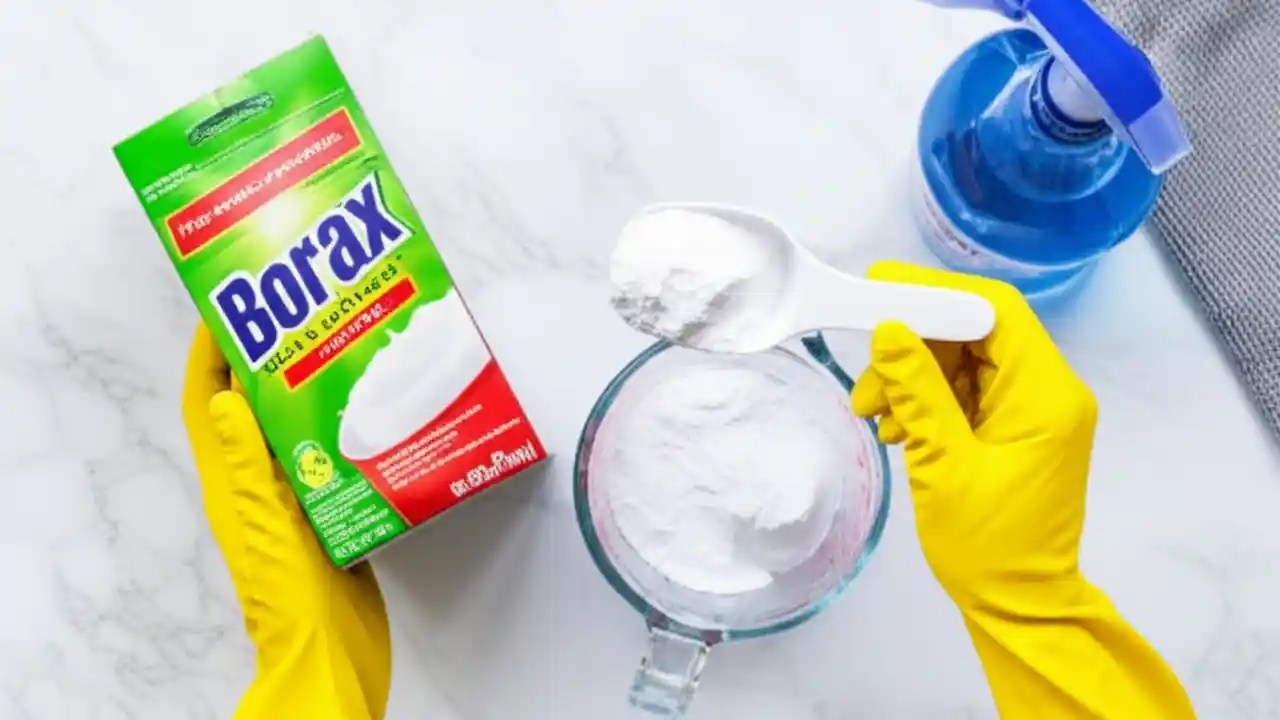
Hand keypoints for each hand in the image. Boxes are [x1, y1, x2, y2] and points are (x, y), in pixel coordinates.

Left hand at [182, 325, 390, 719]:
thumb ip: (249, 463)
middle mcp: (255, 485)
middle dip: (263, 360)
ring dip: (306, 391)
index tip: (225, 307)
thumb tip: (227, 395)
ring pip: (291, 431)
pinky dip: (342, 432)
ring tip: (339, 353)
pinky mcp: (325, 514)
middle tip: (298, 318)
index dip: (209, 355)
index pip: (208, 405)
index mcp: (232, 484)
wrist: (331, 649)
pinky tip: (374, 416)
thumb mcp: (267, 523)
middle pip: (249, 409)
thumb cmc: (291, 593)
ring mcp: (290, 500)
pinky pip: (327, 459)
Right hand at [852, 262, 1194, 718]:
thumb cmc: (989, 545)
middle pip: (978, 331)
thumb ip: (918, 391)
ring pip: (966, 360)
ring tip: (872, 410)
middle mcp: (1048, 392)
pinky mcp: (1013, 428)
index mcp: (1045, 395)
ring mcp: (1032, 410)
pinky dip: (926, 398)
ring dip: (914, 375)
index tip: (880, 287)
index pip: (996, 310)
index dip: (936, 290)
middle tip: (867, 373)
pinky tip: (894, 424)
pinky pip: (967, 391)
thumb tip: (889, 331)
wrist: (1018, 604)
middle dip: (915, 343)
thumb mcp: (943, 464)